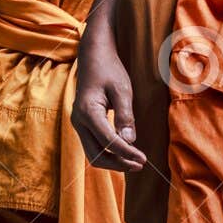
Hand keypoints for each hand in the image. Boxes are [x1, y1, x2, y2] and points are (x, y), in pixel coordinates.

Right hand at [72, 23, 145, 172]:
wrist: (93, 57)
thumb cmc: (109, 70)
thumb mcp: (122, 90)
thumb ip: (125, 115)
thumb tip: (130, 141)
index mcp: (87, 111)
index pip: (108, 141)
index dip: (127, 153)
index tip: (143, 159)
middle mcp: (78, 121)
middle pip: (96, 155)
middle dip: (118, 164)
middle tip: (140, 164)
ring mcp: (79, 124)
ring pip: (94, 154)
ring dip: (113, 161)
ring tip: (134, 161)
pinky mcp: (83, 125)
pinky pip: (94, 146)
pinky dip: (109, 153)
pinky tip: (125, 152)